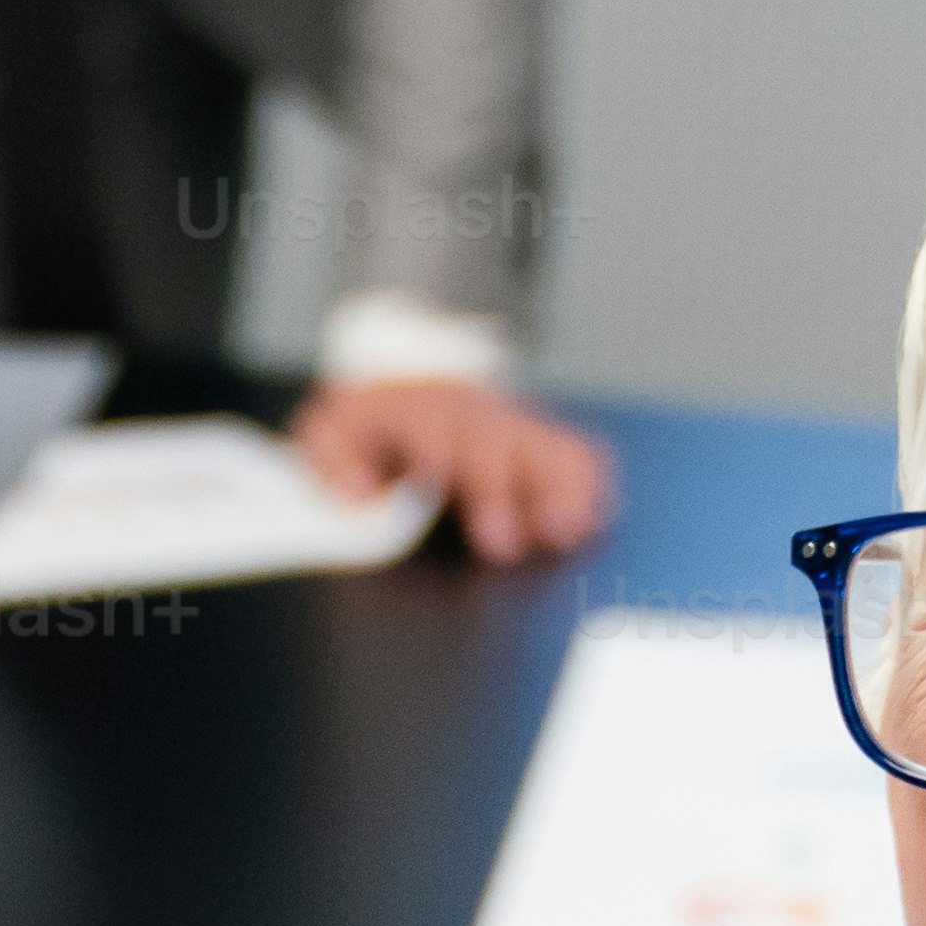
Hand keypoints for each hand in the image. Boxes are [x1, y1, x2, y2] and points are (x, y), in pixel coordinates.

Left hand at [295, 372, 616, 569]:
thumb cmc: (370, 423)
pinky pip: (575, 452)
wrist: (409, 381)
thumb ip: (330, 458)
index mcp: (421, 413)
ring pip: (546, 446)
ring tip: (571, 530)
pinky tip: (596, 516)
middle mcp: (474, 417)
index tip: (466, 511)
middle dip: (504, 493)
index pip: (440, 434)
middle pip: (498, 445)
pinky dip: (588, 481)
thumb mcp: (329, 429)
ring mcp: (511, 426)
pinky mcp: (537, 440)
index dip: (453, 468)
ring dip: (561, 488)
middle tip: (504, 545)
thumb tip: (357, 491)